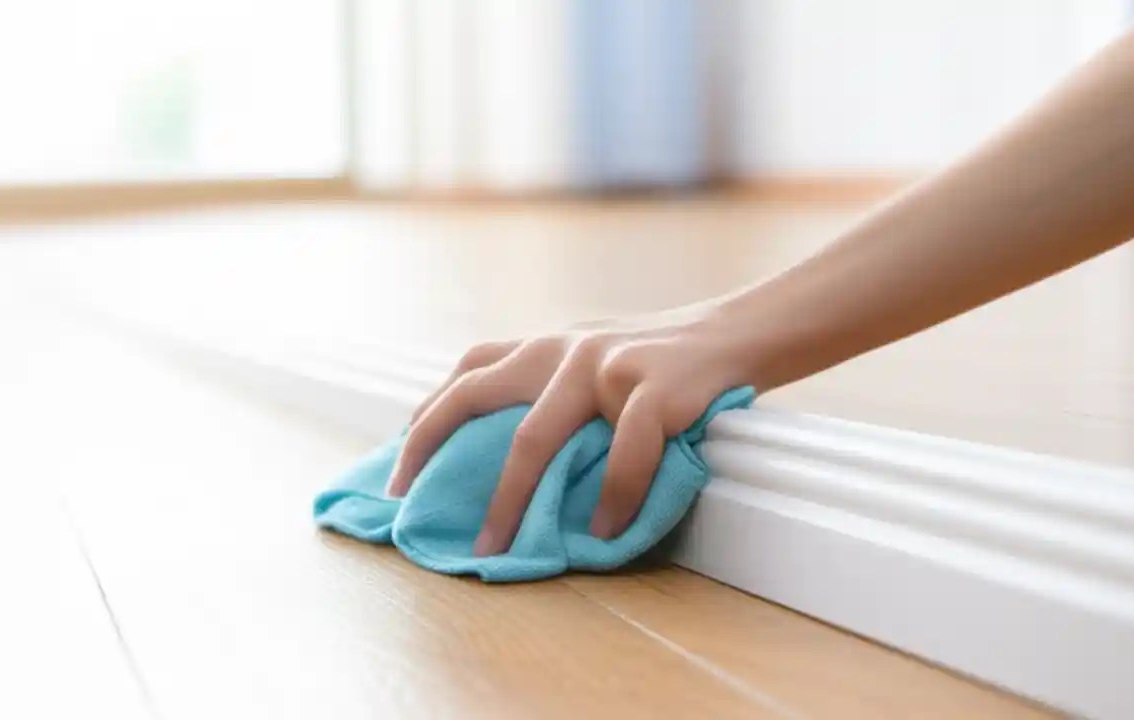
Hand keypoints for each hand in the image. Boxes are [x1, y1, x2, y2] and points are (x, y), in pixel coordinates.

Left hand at [384, 309, 759, 555]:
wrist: (736, 333)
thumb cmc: (663, 364)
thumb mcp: (597, 360)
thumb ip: (554, 390)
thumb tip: (506, 456)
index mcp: (548, 345)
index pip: (469, 370)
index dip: (425, 415)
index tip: (397, 463)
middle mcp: (563, 348)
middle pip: (474, 394)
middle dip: (429, 447)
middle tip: (405, 501)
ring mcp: (605, 365)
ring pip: (535, 436)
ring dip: (508, 500)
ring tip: (493, 548)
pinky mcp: (652, 388)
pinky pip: (624, 453)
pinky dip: (613, 498)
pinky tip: (604, 531)